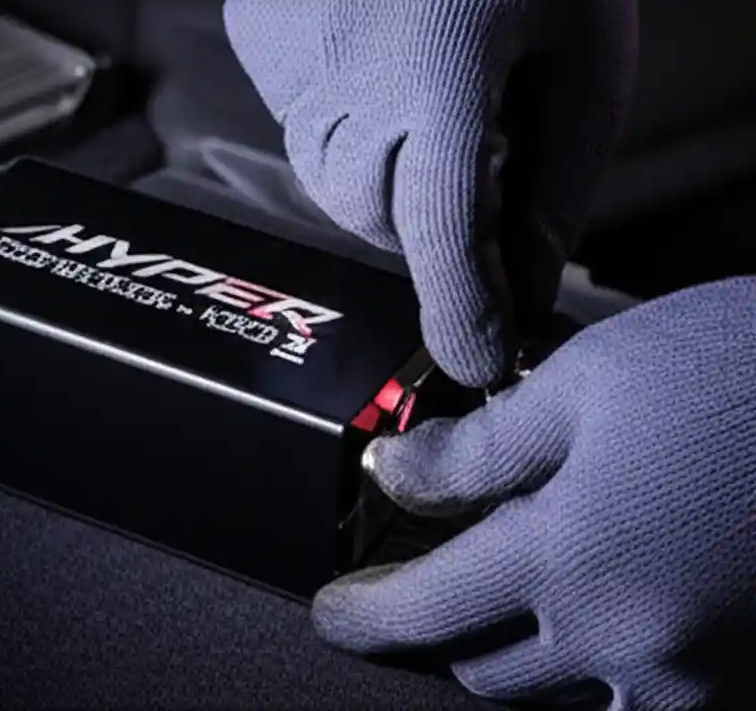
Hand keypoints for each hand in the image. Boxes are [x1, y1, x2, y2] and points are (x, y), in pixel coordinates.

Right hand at [224, 0, 638, 386]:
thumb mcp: (582, 61)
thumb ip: (554, 187)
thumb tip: (524, 292)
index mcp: (441, 65)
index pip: (441, 233)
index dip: (461, 311)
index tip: (477, 362)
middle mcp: (346, 66)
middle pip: (375, 216)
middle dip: (429, 220)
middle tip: (474, 170)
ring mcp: (287, 48)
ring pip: (327, 180)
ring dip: (381, 177)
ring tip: (426, 105)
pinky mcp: (255, 31)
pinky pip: (296, 124)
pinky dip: (341, 126)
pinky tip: (377, 70)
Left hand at [313, 277, 755, 709]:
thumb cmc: (747, 371)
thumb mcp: (588, 384)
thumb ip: (476, 452)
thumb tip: (394, 478)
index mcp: (572, 560)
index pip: (421, 613)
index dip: (360, 618)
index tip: (333, 612)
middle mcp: (630, 643)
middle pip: (485, 670)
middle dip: (442, 628)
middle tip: (431, 577)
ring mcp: (701, 677)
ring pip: (563, 703)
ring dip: (524, 657)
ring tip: (521, 589)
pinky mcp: (751, 681)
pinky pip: (646, 704)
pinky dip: (605, 669)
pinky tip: (612, 606)